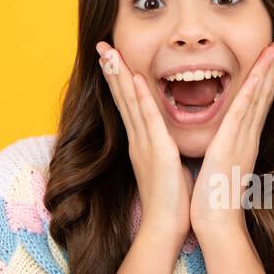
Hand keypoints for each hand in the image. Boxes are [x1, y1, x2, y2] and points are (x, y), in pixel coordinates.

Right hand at [96, 41, 193, 244]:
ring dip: (120, 76)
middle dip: (112, 71)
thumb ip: (164, 153)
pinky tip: (133, 80)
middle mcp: (138, 141)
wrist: (166, 228)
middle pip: (122, 99)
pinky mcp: (157, 152)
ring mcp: (145, 145)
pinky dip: (139, 98)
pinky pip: (147, 119)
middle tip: (101, 45)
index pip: (129, 106)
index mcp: (142, 144)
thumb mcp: (167, 169)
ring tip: (109, 52)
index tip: (112, 60)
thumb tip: (169, 144)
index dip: (119, 82)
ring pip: (130, 103)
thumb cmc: (172, 202)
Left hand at [190, 38, 273, 240]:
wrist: (216, 224)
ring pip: (258, 99)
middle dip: (272, 69)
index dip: (266, 82)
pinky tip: (259, 74)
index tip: (272, 61)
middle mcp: (248, 139)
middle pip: (264, 97)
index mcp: (244, 143)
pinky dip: (253, 92)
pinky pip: (243, 112)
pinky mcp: (231, 145)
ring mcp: (242, 141)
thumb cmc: (215, 202)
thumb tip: (223, 146)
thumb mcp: (221, 170)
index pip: (257, 106)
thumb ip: (225, 154)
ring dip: (267, 72)